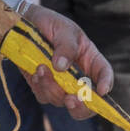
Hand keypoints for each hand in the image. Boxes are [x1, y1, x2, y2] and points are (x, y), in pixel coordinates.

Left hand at [18, 1, 112, 119]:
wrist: (23, 26)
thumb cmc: (50, 24)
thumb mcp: (63, 29)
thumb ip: (66, 46)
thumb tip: (61, 67)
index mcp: (90, 60)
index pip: (104, 74)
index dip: (105, 83)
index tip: (101, 90)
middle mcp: (78, 77)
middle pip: (87, 103)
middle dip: (80, 106)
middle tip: (71, 99)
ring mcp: (61, 85)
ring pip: (61, 100)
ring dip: (51, 88)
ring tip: (41, 67)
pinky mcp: (43, 88)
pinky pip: (43, 96)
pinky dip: (40, 86)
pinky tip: (35, 71)